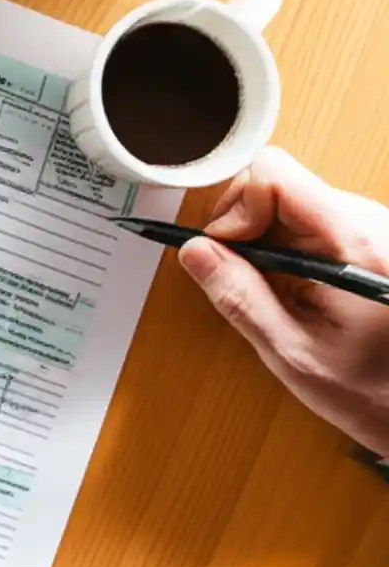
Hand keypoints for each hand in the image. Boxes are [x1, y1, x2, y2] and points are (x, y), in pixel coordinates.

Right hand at [179, 148, 388, 455]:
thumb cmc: (373, 390)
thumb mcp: (292, 353)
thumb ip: (240, 299)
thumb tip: (196, 253)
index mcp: (354, 244)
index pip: (274, 176)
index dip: (236, 207)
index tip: (224, 249)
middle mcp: (367, 223)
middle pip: (276, 183)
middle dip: (243, 226)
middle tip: (240, 276)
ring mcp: (369, 225)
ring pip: (286, 199)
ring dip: (262, 239)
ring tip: (270, 288)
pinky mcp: (366, 234)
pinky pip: (305, 218)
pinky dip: (282, 246)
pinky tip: (290, 284)